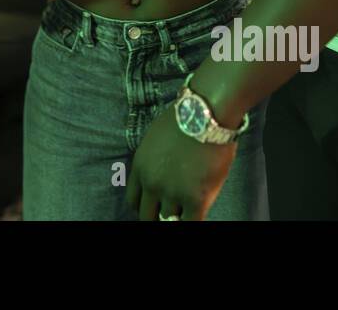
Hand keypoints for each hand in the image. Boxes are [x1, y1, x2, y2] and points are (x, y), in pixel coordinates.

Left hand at [128, 105, 235, 220]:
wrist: (204, 114)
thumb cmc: (184, 119)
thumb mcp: (154, 138)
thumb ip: (153, 160)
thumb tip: (160, 172)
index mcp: (140, 167)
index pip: (133, 200)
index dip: (145, 207)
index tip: (154, 208)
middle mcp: (151, 183)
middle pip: (147, 215)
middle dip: (157, 217)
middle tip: (169, 215)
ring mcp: (172, 193)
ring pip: (168, 222)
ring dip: (176, 220)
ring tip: (185, 214)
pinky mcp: (195, 199)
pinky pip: (190, 222)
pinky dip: (193, 221)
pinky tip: (199, 213)